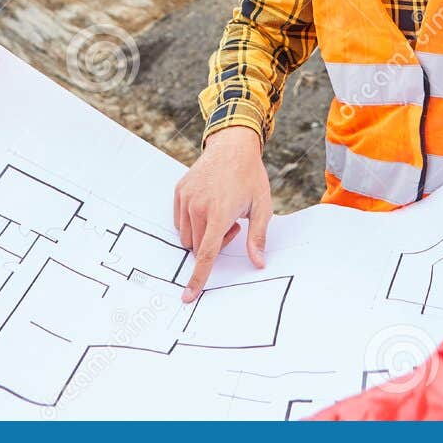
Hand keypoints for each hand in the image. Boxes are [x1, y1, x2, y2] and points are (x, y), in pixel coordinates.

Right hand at [174, 126, 271, 301]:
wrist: (233, 146)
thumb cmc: (251, 177)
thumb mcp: (262, 207)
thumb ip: (258, 238)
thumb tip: (258, 264)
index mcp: (220, 213)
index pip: (206, 254)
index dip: (198, 278)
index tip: (188, 296)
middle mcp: (198, 207)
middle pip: (197, 247)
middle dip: (213, 245)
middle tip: (233, 226)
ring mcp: (186, 198)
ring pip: (186, 236)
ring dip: (202, 234)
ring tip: (221, 213)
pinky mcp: (179, 191)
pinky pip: (179, 220)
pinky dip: (192, 222)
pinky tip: (209, 204)